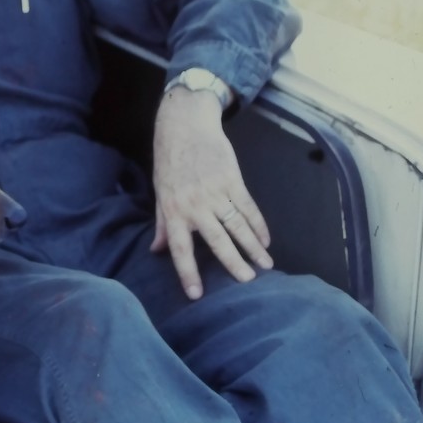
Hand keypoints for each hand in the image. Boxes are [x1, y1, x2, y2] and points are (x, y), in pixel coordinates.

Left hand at [150, 86, 272, 298]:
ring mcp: (215, 192)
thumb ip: (162, 224)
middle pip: (217, 241)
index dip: (187, 272)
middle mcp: (194, 205)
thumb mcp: (160, 193)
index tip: (197, 294)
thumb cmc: (169, 163)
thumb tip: (156, 251)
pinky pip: (248, 208)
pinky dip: (259, 225)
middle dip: (233, 263)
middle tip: (247, 281)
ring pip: (237, 226)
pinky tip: (265, 240)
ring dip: (253, 247)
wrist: (185, 128)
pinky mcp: (232, 180)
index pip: (180, 249)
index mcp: (172, 211)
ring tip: (265, 265)